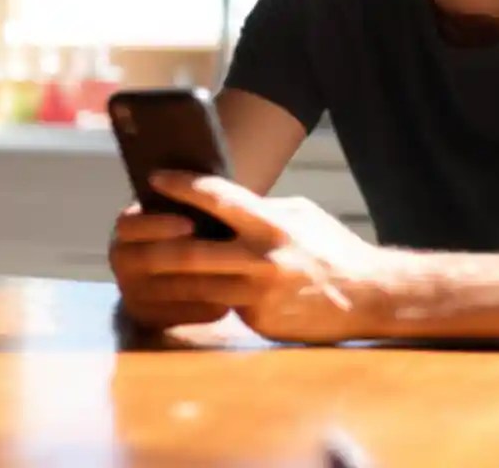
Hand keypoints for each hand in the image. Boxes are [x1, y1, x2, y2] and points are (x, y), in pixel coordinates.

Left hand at [115, 171, 384, 343]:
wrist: (368, 295)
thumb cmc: (331, 248)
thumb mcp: (299, 215)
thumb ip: (260, 210)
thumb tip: (218, 201)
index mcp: (271, 223)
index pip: (216, 198)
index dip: (181, 186)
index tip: (155, 178)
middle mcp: (262, 258)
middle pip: (190, 252)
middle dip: (156, 245)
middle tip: (130, 234)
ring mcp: (258, 294)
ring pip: (197, 286)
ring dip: (168, 277)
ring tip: (145, 265)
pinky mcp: (259, 320)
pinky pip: (220, 306)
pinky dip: (202, 297)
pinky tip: (184, 292)